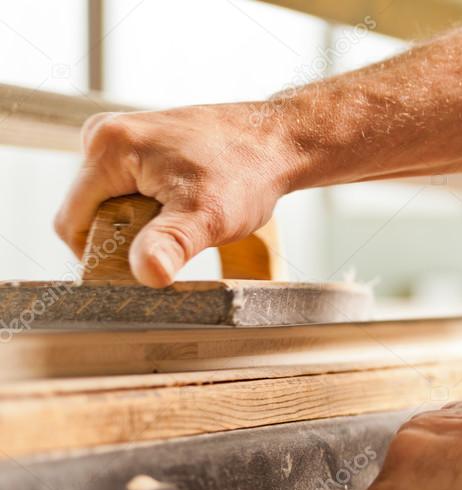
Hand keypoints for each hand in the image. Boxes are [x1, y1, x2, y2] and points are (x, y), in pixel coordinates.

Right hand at [54, 104, 297, 286]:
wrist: (278, 140)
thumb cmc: (247, 173)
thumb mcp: (209, 218)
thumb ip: (170, 244)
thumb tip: (146, 273)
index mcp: (107, 148)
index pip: (72, 222)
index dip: (97, 256)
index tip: (139, 268)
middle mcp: (104, 134)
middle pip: (90, 211)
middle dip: (124, 235)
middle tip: (176, 238)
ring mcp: (121, 135)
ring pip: (109, 201)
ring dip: (140, 221)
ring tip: (185, 217)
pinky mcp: (138, 142)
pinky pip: (126, 187)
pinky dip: (150, 205)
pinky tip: (184, 204)